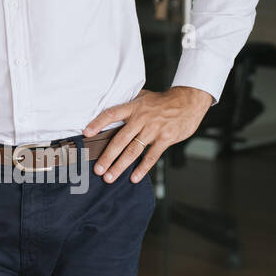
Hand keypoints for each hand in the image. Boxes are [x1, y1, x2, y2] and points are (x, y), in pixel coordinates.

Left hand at [82, 86, 213, 183]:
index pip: (111, 114)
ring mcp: (153, 130)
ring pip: (133, 151)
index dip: (98, 123)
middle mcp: (141, 119)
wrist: (188, 102)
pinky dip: (142, 169)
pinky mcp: (165, 139)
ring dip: (120, 166)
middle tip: (97, 169)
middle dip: (107, 156)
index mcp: (133, 108)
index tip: (86, 133)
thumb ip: (128, 105)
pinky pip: (151, 157)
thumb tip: (109, 109)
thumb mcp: (143, 97)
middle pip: (120, 140)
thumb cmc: (162, 101)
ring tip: (110, 177)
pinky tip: (134, 177)